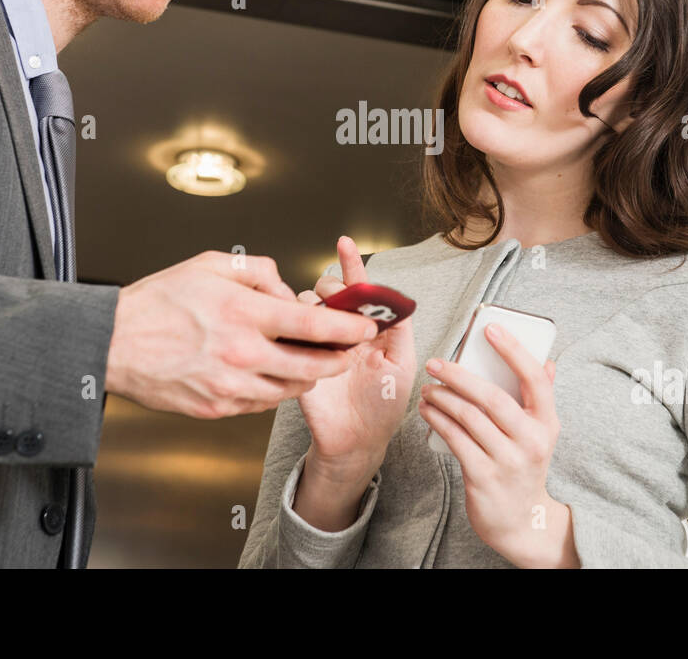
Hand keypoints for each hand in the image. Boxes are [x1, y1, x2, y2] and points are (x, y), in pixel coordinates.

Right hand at [105, 250, 377, 418]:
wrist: (110, 344)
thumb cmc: (157, 302)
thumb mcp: (209, 265)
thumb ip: (258, 272)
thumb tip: (287, 290)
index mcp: (243, 313)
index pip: (313, 325)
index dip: (348, 327)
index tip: (366, 325)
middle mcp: (241, 353)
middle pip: (312, 366)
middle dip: (340, 359)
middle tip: (350, 350)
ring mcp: (230, 386)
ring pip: (290, 388)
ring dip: (310, 376)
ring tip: (314, 360)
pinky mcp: (217, 408)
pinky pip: (262, 402)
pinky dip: (276, 388)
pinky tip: (274, 372)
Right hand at [295, 236, 415, 480]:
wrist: (356, 444)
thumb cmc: (383, 407)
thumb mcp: (402, 366)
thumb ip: (400, 331)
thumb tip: (397, 298)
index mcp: (366, 329)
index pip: (358, 289)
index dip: (352, 265)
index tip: (345, 243)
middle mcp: (339, 331)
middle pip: (327, 289)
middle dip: (332, 286)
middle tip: (338, 303)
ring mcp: (315, 344)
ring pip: (304, 306)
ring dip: (313, 306)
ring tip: (324, 325)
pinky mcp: (294, 360)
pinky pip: (285, 334)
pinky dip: (290, 326)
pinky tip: (299, 335)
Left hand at [418, 323, 572, 566]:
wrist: (520, 521)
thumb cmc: (525, 467)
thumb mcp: (541, 433)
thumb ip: (541, 397)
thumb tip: (547, 360)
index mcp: (547, 423)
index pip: (535, 379)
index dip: (514, 351)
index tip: (491, 329)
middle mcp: (531, 441)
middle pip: (493, 397)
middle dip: (459, 375)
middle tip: (436, 363)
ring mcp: (507, 460)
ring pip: (468, 417)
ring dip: (442, 398)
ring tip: (427, 388)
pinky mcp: (483, 477)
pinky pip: (455, 440)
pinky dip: (438, 421)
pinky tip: (427, 411)